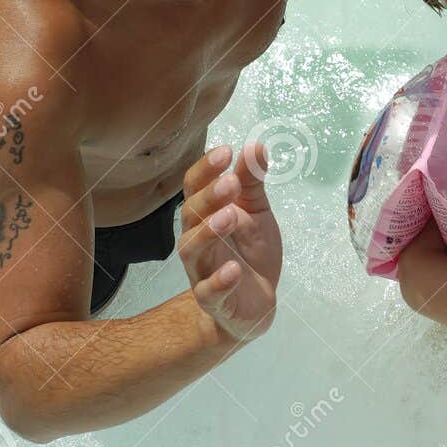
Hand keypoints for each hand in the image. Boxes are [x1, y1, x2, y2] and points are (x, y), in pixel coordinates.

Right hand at [177, 142, 282, 341]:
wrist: (256, 301)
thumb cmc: (250, 249)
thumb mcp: (256, 212)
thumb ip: (252, 182)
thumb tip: (255, 145)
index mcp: (205, 214)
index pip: (195, 187)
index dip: (206, 169)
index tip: (226, 152)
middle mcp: (196, 238)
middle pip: (190, 215)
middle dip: (209, 198)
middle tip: (230, 183)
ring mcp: (201, 270)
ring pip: (192, 249)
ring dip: (208, 233)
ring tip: (230, 217)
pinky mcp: (213, 299)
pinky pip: (209, 291)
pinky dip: (219, 281)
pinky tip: (234, 269)